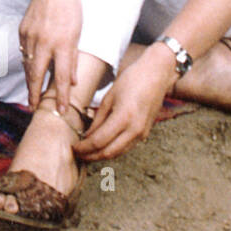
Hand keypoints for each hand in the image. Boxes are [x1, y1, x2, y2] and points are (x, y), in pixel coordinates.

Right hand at [18, 0, 82, 110]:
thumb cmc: (71, 10)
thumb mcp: (78, 35)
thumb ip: (73, 59)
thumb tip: (72, 81)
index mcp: (63, 44)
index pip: (62, 77)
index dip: (62, 96)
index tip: (62, 111)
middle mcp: (44, 42)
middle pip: (36, 75)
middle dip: (34, 94)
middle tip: (33, 108)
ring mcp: (30, 37)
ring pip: (28, 64)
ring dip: (30, 80)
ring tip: (32, 93)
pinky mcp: (22, 31)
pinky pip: (24, 52)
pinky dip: (27, 62)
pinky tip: (30, 68)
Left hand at [74, 45, 175, 160]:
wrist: (156, 75)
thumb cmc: (131, 81)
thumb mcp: (109, 97)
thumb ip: (98, 119)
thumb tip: (87, 136)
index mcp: (124, 118)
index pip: (99, 141)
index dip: (84, 147)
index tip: (73, 147)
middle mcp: (135, 129)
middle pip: (109, 152)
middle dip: (91, 156)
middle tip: (77, 154)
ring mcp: (142, 133)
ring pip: (119, 152)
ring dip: (102, 155)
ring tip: (87, 152)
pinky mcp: (145, 132)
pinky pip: (126, 147)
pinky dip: (113, 149)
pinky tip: (102, 146)